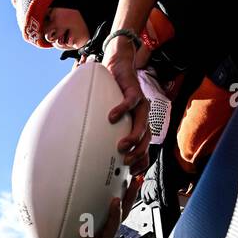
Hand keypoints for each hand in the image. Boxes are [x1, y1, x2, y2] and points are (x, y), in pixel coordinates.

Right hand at [103, 38, 150, 168]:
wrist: (119, 64)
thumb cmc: (113, 91)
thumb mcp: (110, 114)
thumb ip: (106, 129)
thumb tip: (90, 146)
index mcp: (138, 123)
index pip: (145, 146)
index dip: (142, 161)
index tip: (132, 173)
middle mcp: (142, 115)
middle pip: (146, 139)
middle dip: (138, 153)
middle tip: (127, 163)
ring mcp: (140, 103)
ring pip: (143, 123)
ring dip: (133, 137)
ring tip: (122, 146)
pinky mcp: (133, 89)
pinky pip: (130, 102)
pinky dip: (121, 110)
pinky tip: (111, 117)